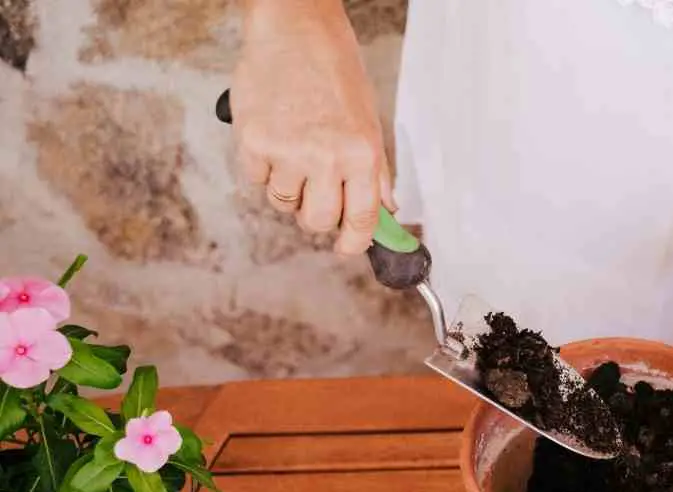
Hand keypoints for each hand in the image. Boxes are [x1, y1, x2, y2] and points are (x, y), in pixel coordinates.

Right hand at [232, 0, 392, 254]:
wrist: (293, 29)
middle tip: (317, 193)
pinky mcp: (253, 143)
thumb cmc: (334, 70)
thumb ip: (376, 173)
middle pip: (317, 222)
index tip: (348, 247)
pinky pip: (256, 181)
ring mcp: (287, 152)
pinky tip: (273, 140)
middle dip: (317, 216)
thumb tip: (385, 213)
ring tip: (294, 153)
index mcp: (361, 155)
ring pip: (283, 204)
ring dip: (288, 189)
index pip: (361, 221)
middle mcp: (326, 158)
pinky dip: (262, 169)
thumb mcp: (369, 122)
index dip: (354, 243)